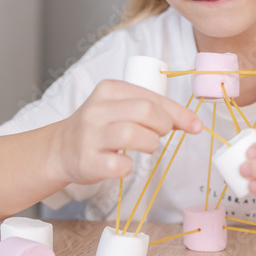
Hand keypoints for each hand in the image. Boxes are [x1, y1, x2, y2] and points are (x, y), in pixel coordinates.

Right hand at [53, 80, 202, 185]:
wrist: (60, 150)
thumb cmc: (99, 129)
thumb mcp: (119, 108)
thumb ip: (149, 109)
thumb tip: (189, 121)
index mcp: (109, 89)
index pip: (152, 97)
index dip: (179, 113)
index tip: (195, 126)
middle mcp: (97, 110)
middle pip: (146, 112)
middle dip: (163, 126)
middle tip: (161, 135)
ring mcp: (91, 136)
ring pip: (134, 135)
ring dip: (150, 144)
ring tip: (146, 146)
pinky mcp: (88, 161)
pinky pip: (119, 164)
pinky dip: (129, 166)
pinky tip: (125, 164)